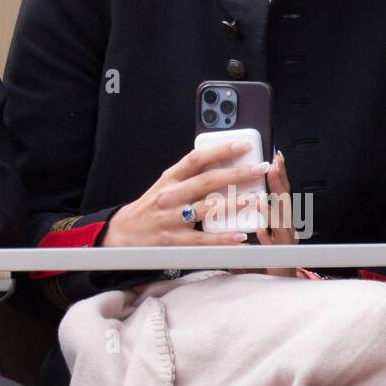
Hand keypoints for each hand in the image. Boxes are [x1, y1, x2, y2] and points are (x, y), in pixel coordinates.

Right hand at [102, 139, 270, 247]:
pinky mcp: (175, 240)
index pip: (195, 159)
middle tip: (259, 169)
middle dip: (236, 174)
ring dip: (233, 203)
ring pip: (207, 209)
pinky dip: (223, 238)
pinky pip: (203, 239)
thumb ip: (189, 174)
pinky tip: (240, 236)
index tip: (242, 146)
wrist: (127, 232)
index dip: (220, 150)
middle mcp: (171, 196)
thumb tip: (222, 162)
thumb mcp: (166, 184)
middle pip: (206, 181)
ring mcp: (173, 218)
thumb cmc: (152, 206)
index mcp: (170, 178)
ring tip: (255, 198)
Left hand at [251, 150, 298, 277]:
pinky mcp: (279, 263)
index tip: (275, 159)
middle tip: (274, 165)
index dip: (279, 177)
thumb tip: (239, 196)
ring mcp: (284, 247)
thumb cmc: (266, 259)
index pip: (280, 194)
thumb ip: (252, 217)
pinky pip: (273, 251)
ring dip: (274, 209)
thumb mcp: (259, 234)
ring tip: (265, 195)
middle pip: (284, 204)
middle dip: (279, 184)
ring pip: (281, 225)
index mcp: (280, 221)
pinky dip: (267, 240)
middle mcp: (285, 231)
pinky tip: (260, 232)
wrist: (279, 289)